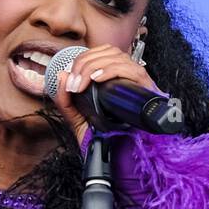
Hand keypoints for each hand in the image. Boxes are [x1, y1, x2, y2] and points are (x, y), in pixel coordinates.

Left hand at [49, 44, 165, 147]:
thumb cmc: (102, 136)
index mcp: (115, 77)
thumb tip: (61, 74)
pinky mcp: (147, 88)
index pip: (101, 53)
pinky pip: (130, 70)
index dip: (84, 58)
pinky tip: (98, 80)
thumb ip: (65, 99)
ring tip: (82, 84)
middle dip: (86, 63)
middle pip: (109, 52)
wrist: (118, 156)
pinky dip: (111, 71)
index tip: (71, 76)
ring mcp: (139, 81)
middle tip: (74, 84)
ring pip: (118, 57)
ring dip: (95, 67)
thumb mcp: (77, 117)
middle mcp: (128, 75)